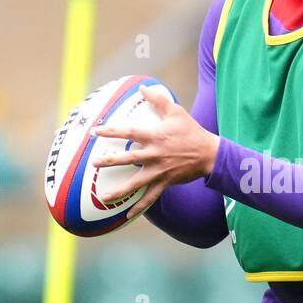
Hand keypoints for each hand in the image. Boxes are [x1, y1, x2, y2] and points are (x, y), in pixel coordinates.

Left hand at [89, 85, 220, 221]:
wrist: (209, 154)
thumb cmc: (191, 131)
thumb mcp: (176, 111)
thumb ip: (158, 99)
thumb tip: (142, 87)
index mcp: (155, 137)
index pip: (129, 133)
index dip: (111, 131)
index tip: (95, 131)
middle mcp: (155, 155)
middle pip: (129, 159)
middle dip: (110, 161)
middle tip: (94, 163)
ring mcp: (160, 171)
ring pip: (136, 183)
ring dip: (119, 191)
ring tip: (102, 197)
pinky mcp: (165, 183)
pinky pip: (150, 197)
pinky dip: (139, 207)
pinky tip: (127, 215)